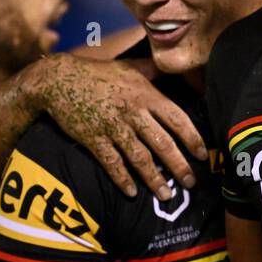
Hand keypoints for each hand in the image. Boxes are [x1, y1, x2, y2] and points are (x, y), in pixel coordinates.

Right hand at [25, 53, 206, 199]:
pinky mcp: (93, 139)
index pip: (177, 119)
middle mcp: (133, 112)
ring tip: (166, 195)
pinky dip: (122, 179)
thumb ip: (154, 71)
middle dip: (179, 166)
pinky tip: (132, 192)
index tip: (202, 155)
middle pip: (163, 143)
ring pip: (140, 157)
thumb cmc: (98, 73)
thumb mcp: (129, 67)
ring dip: (154, 179)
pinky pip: (112, 163)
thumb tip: (175, 66)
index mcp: (146, 95)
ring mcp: (113, 127)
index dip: (192, 139)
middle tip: (191, 183)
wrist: (59, 79)